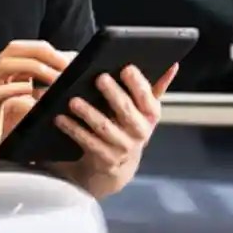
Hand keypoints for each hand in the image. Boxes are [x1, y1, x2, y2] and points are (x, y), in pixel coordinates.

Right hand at [0, 41, 70, 160]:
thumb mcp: (27, 105)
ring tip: (54, 78)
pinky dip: (13, 90)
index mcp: (9, 73)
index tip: (76, 60)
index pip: (29, 50)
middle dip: (43, 52)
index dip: (53, 51)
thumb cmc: (2, 127)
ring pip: (6, 64)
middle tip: (67, 64)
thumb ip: (42, 91)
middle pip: (15, 48)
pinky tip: (30, 94)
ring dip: (33, 67)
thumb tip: (69, 80)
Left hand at [52, 62, 178, 196]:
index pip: (148, 97)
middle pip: (127, 110)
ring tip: (73, 100)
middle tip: (99, 78)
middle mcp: (140, 132)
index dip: (138, 83)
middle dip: (113, 93)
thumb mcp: (141, 109)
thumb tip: (172, 65)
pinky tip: (60, 118)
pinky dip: (73, 129)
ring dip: (89, 113)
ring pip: (105, 127)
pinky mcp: (105, 159)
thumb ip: (154, 87)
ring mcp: (123, 147)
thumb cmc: (125, 126)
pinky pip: (88, 142)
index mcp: (150, 115)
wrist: (112, 167)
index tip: (126, 68)